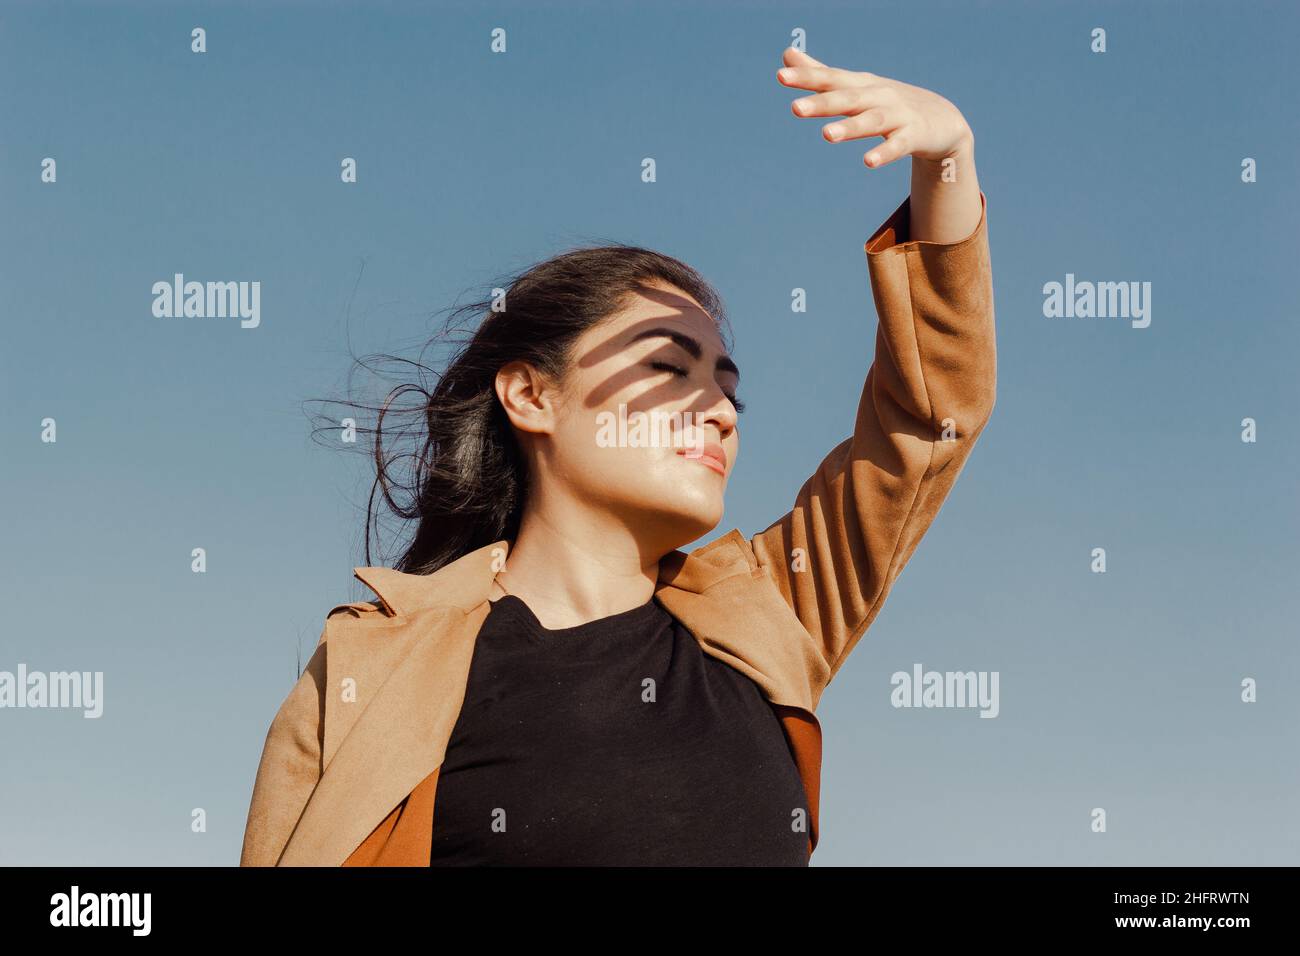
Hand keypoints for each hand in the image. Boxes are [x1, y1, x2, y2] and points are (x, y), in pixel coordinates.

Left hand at [777, 47, 973, 168]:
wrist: (943, 120)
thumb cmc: (890, 103)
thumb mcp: (855, 87)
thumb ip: (820, 74)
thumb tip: (786, 54)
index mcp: (861, 85)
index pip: (831, 79)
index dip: (806, 77)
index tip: (781, 75)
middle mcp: (878, 96)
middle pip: (847, 99)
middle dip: (822, 103)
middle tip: (795, 108)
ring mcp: (898, 115)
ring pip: (872, 120)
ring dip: (850, 127)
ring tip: (827, 135)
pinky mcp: (914, 136)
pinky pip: (898, 145)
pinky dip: (884, 152)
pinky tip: (868, 162)